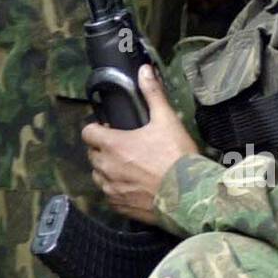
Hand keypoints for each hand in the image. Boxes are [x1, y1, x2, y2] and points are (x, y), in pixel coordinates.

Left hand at [82, 65, 198, 223]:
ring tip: (127, 167)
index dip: (97, 129)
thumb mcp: (166, 120)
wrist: (189, 195)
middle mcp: (107, 168)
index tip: (109, 129)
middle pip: (92, 155)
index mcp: (113, 144)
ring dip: (107, 171)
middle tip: (123, 147)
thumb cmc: (177, 157)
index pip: (88, 133)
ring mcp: (112, 190)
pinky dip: (116, 191)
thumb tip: (145, 70)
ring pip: (99, 177)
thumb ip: (152, 94)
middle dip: (103, 150)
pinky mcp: (120, 207)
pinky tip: (132, 186)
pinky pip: (109, 197)